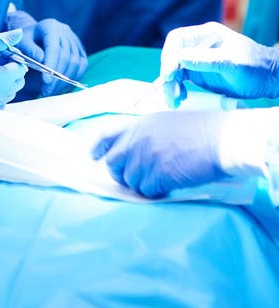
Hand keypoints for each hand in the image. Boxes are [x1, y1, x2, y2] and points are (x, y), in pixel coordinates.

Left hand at [6, 10, 86, 95]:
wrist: (34, 34)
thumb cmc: (26, 39)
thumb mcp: (22, 41)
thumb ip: (30, 50)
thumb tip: (41, 60)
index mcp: (50, 26)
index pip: (54, 48)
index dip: (51, 65)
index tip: (45, 82)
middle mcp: (65, 31)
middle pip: (66, 57)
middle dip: (56, 78)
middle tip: (46, 92)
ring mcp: (74, 40)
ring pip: (75, 63)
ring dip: (65, 80)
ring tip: (52, 91)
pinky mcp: (79, 49)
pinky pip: (82, 65)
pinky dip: (74, 77)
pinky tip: (62, 85)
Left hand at [93, 110, 228, 198]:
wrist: (219, 139)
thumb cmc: (199, 128)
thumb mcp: (165, 121)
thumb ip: (145, 134)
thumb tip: (135, 150)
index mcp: (138, 124)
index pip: (106, 134)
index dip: (97, 147)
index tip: (93, 157)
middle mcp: (136, 140)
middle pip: (113, 164)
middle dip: (121, 174)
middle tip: (137, 177)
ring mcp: (145, 158)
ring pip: (131, 181)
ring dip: (143, 184)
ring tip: (161, 177)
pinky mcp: (157, 176)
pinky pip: (147, 191)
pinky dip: (156, 192)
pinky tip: (170, 184)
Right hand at [160, 21, 278, 106]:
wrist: (269, 79)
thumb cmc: (255, 66)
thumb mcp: (232, 63)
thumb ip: (206, 60)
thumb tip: (179, 58)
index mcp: (206, 34)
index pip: (177, 40)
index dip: (169, 56)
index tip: (168, 74)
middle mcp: (198, 45)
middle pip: (173, 56)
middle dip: (168, 75)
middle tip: (170, 93)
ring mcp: (198, 60)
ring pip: (175, 70)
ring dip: (171, 85)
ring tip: (174, 101)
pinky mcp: (200, 74)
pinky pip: (182, 80)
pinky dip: (178, 89)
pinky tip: (181, 99)